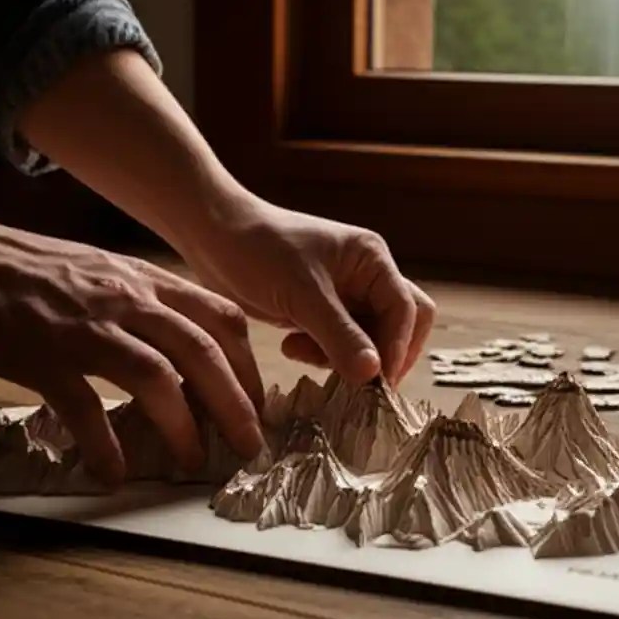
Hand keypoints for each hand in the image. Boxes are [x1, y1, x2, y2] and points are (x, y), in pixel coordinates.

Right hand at [0, 216, 267, 485]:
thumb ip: (140, 297)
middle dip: (236, 404)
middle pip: (203, 352)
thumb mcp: (99, 268)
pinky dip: (105, 445)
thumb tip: (177, 337)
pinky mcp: (41, 356)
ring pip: (158, 378)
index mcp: (141, 278)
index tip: (255, 399)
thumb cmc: (21, 267)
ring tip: (193, 461)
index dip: (247, 363)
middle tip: (249, 445)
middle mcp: (124, 299)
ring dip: (183, 426)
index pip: (219, 316)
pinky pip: (85, 408)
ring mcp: (84, 327)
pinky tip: (114, 473)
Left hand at [173, 192, 435, 386]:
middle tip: (357, 382)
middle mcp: (366, 275)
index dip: (396, 347)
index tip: (376, 382)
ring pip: (369, 339)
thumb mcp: (301, 294)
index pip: (407, 309)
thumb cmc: (258, 251)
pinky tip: (292, 346)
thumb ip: (340, 335)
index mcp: (372, 259)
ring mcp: (345, 294)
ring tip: (304, 352)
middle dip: (381, 355)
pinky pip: (340, 343)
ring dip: (345, 356)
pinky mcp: (321, 311)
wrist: (212, 237)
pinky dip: (323, 354)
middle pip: (400, 325)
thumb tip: (374, 374)